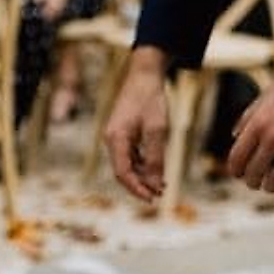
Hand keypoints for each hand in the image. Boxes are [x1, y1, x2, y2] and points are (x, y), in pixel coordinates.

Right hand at [104, 46, 169, 201]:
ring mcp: (116, 138)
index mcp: (116, 140)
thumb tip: (157, 184)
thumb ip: (156, 158)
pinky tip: (156, 169)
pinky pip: (131, 156)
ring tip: (161, 184)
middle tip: (160, 193)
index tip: (152, 198)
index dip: (137, 188)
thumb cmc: (151, 98)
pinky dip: (143, 164)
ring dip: (143, 176)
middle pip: (124, 172)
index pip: (123, 173)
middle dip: (141, 185)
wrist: (144, 74)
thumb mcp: (157, 129)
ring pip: (128, 165)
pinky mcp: (123, 135)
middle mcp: (112, 141)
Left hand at [225, 51, 273, 193]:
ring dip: (270, 185)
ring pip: (272, 183)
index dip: (236, 171)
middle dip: (252, 180)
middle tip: (257, 178)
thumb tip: (235, 138)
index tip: (240, 173)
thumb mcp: (264, 97)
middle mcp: (273, 138)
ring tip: (273, 179)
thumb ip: (247, 119)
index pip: (236, 161)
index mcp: (257, 125)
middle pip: (252, 176)